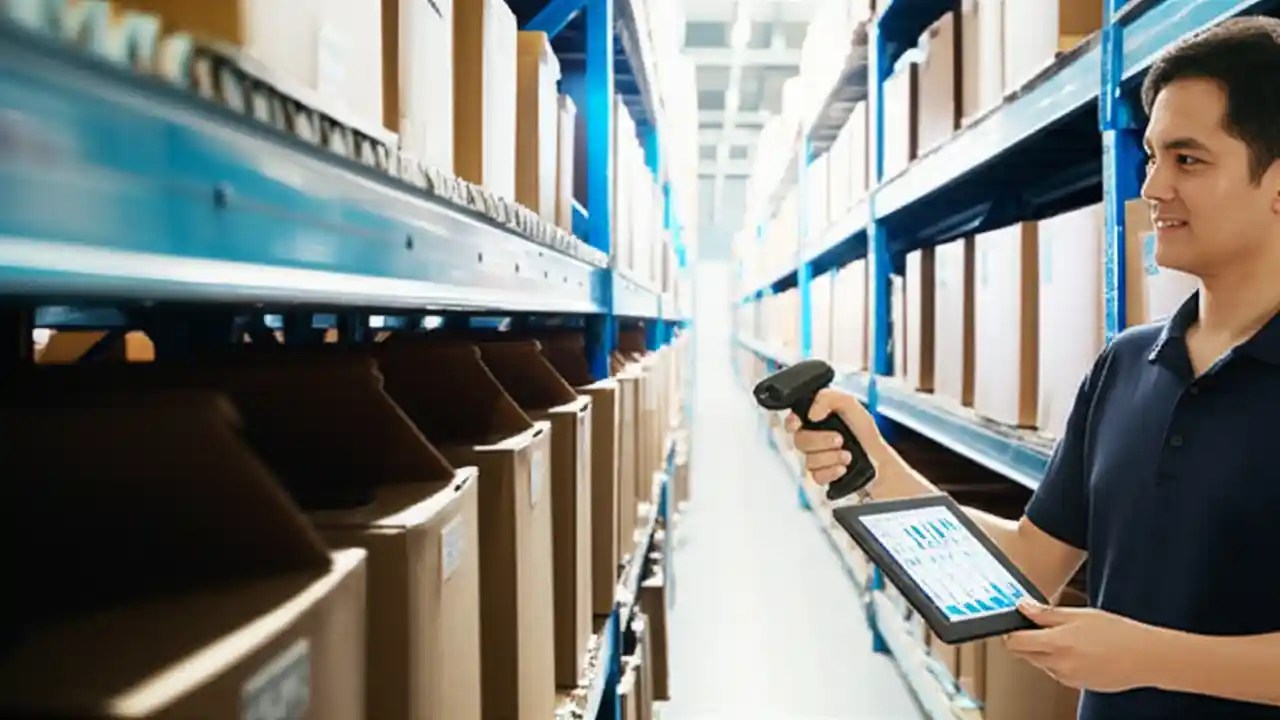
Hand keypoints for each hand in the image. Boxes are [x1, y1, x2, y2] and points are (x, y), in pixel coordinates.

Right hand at [782, 388, 882, 485]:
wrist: (878, 458)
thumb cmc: (864, 431)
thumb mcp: (850, 403)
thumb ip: (827, 398)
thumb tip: (811, 413)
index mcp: (816, 419)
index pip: (792, 419)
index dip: (791, 422)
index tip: (798, 424)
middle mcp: (813, 438)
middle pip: (799, 441)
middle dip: (821, 440)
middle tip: (839, 439)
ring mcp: (815, 458)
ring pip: (808, 460)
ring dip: (831, 457)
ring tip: (847, 454)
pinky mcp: (821, 475)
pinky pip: (816, 476)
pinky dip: (831, 471)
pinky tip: (843, 467)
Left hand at [1003, 599, 1161, 692]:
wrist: (1146, 657)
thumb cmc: (1118, 633)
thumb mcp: (1079, 614)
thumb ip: (1046, 613)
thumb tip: (1023, 606)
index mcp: (1056, 644)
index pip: (1015, 642)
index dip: (1011, 632)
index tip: (1014, 624)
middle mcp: (1058, 664)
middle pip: (1025, 654)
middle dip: (1027, 641)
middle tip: (1044, 626)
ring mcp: (1067, 678)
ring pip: (1041, 663)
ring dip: (1045, 651)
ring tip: (1070, 638)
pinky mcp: (1077, 685)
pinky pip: (1057, 672)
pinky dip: (1060, 662)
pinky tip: (1079, 651)